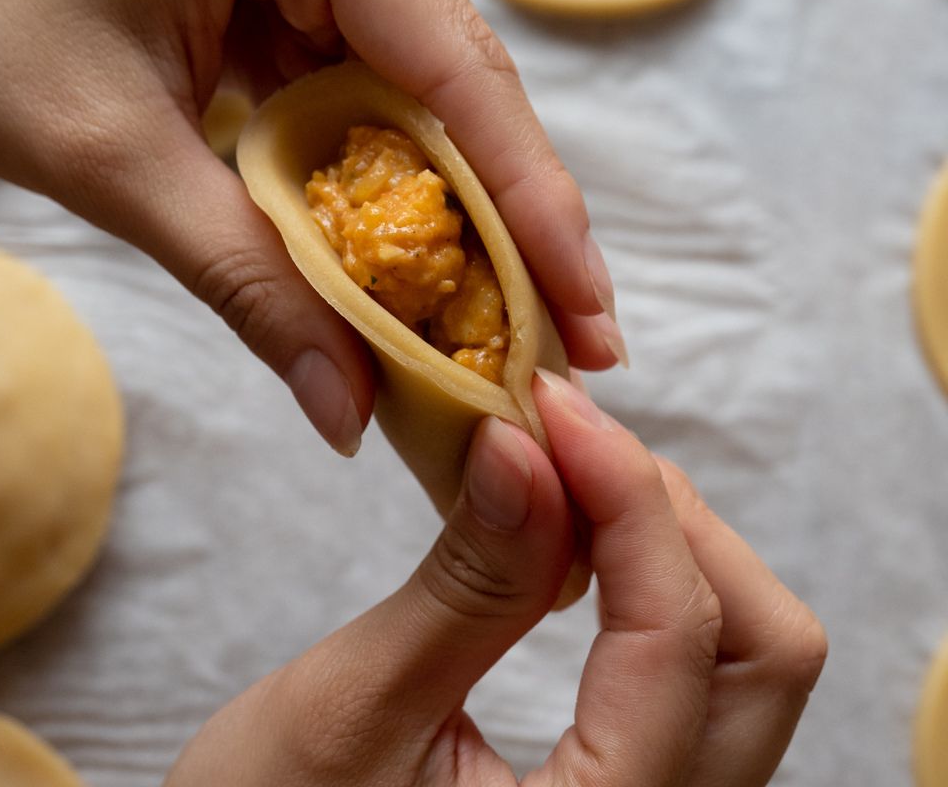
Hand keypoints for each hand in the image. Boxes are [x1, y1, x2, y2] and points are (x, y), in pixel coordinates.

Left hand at [0, 0, 623, 454]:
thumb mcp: (113, 160)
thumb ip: (247, 282)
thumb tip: (351, 409)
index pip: (447, 61)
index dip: (528, 198)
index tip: (584, 308)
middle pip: (454, 79)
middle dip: (509, 215)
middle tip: (570, 335)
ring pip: (422, 88)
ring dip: (458, 205)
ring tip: (516, 315)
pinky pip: (372, 82)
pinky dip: (394, 175)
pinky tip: (429, 256)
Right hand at [164, 368, 826, 786]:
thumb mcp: (353, 708)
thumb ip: (467, 584)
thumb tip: (525, 448)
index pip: (677, 640)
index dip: (628, 497)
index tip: (556, 410)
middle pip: (765, 652)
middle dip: (671, 520)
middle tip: (568, 445)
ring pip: (742, 656)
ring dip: (666, 543)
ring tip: (567, 477)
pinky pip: (694, 670)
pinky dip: (649, 582)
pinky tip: (576, 538)